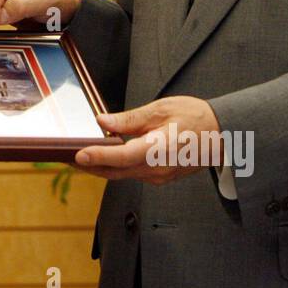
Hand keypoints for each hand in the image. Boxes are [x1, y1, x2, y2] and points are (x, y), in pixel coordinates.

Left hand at [73, 95, 220, 183]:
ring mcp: (158, 176)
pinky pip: (131, 174)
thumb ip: (130, 119)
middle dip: (89, 164)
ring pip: (121, 175)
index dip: (98, 155)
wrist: (223, 135)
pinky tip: (104, 156)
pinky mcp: (159, 177)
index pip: (122, 156)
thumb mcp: (162, 109)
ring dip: (100, 167)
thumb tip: (103, 122)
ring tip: (78, 155)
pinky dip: (115, 166)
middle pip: (115, 171)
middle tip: (64, 155)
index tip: (78, 154)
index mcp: (160, 149)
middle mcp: (157, 169)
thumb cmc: (196, 117)